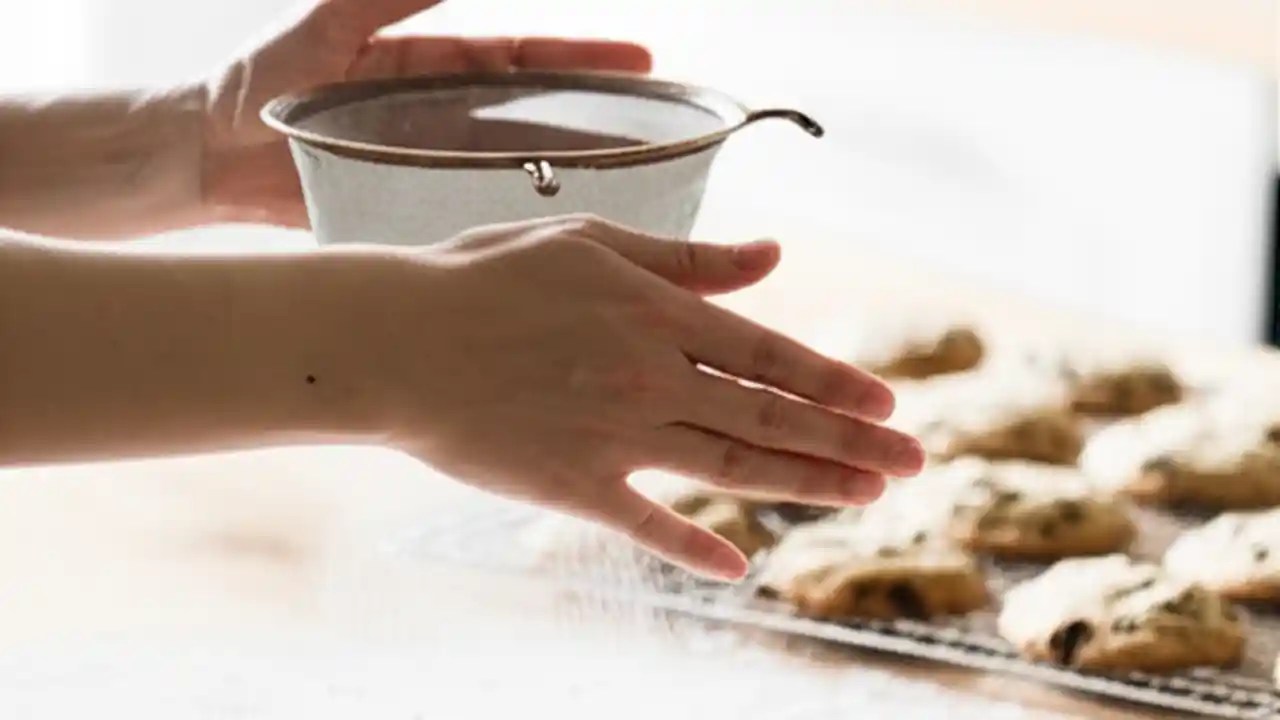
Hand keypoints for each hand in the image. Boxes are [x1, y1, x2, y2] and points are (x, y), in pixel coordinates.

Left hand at [201, 0, 650, 226]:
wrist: (207, 157)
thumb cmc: (261, 82)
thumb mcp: (330, 21)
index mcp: (433, 68)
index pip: (525, 62)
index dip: (583, 62)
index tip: (640, 63)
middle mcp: (444, 119)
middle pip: (537, 119)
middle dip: (597, 122)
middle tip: (660, 130)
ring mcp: (432, 167)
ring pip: (515, 171)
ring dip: (567, 179)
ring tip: (630, 190)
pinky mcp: (411, 211)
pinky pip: (472, 215)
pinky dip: (514, 226)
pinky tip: (556, 240)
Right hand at [354, 216, 924, 579]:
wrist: (398, 339)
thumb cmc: (488, 276)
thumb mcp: (592, 243)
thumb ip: (688, 258)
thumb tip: (773, 255)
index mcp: (657, 315)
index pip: (771, 355)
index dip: (836, 383)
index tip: (890, 406)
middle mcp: (650, 379)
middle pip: (770, 418)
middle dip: (850, 442)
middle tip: (914, 464)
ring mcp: (614, 438)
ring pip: (729, 467)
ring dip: (805, 485)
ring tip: (866, 496)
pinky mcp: (573, 486)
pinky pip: (646, 524)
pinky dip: (693, 546)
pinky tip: (738, 567)